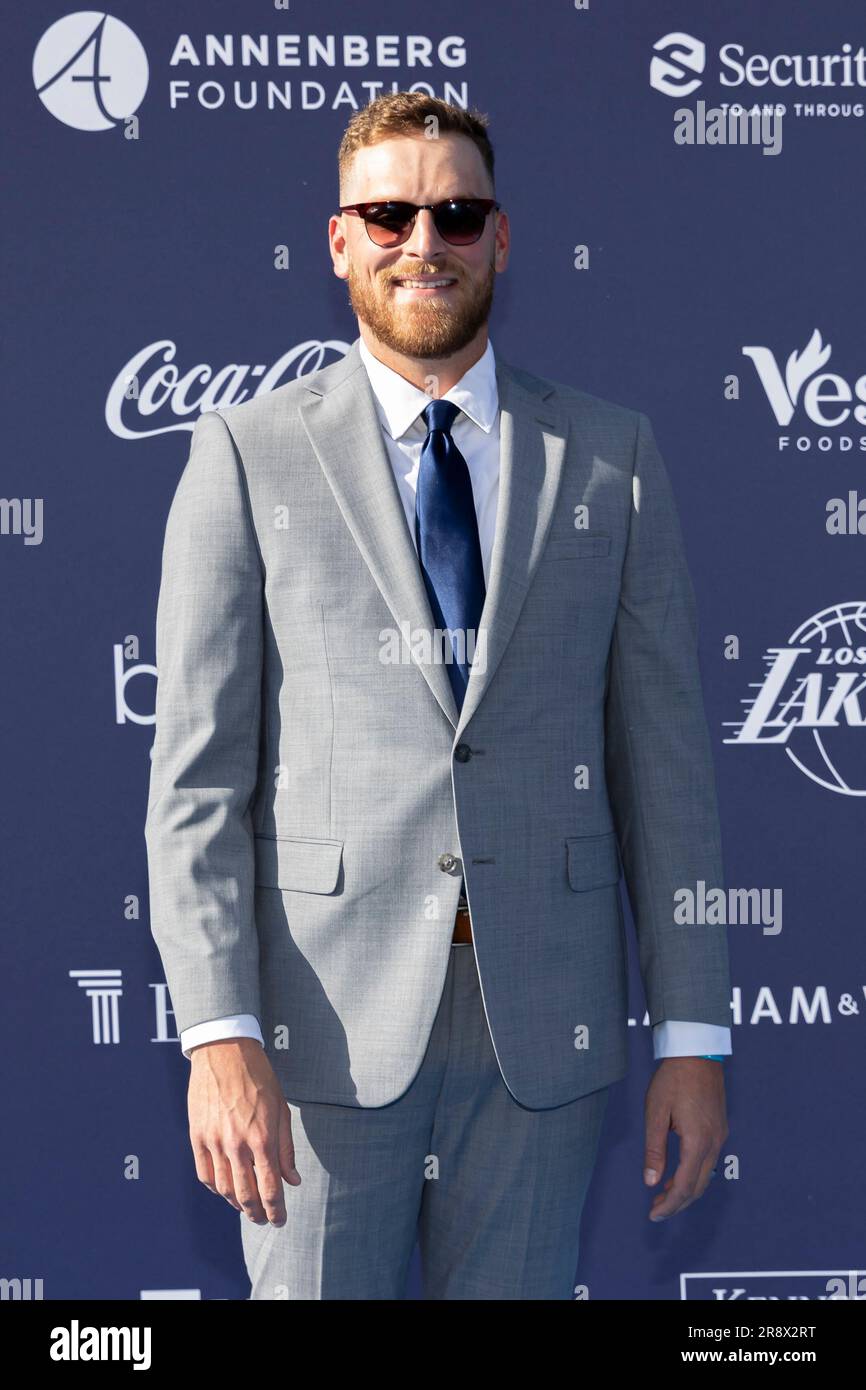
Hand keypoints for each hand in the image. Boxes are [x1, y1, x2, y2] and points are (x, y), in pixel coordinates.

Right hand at [188, 1037, 299, 1225]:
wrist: (224, 1051)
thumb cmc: (258, 1077)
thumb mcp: (281, 1108)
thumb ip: (286, 1148)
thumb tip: (293, 1180)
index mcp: (262, 1138)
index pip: (271, 1189)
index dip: (277, 1211)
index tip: (280, 1221)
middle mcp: (237, 1144)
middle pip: (246, 1195)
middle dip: (257, 1213)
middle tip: (263, 1219)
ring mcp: (214, 1141)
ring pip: (224, 1189)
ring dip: (236, 1204)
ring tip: (246, 1207)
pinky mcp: (197, 1135)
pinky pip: (204, 1173)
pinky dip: (215, 1188)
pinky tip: (224, 1189)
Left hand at [643, 1057, 727, 1221]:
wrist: (697, 1052)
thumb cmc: (672, 1079)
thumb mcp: (655, 1113)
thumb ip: (654, 1150)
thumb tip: (651, 1182)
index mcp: (697, 1141)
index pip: (685, 1187)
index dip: (669, 1206)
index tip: (653, 1215)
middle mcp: (714, 1143)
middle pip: (698, 1187)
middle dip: (677, 1203)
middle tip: (655, 1209)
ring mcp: (720, 1136)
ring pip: (706, 1175)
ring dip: (686, 1190)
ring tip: (663, 1194)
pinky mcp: (720, 1128)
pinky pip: (709, 1161)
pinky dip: (694, 1174)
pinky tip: (678, 1172)